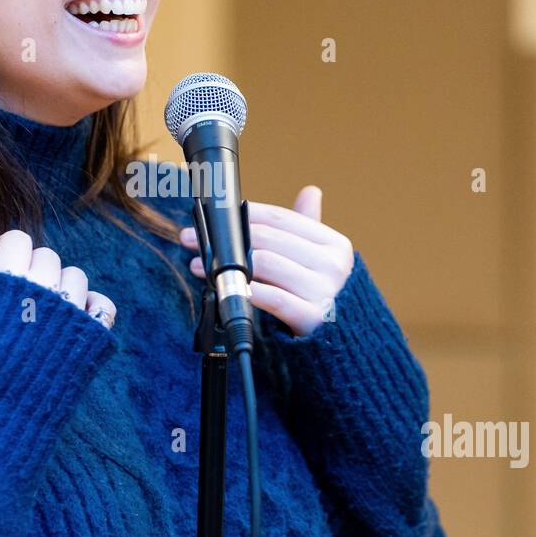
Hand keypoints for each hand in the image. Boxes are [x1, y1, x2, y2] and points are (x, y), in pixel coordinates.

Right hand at [0, 229, 116, 328]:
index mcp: (5, 280)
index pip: (19, 239)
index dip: (9, 255)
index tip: (2, 278)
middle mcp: (40, 291)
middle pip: (48, 257)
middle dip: (35, 272)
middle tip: (19, 304)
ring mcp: (68, 315)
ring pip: (76, 277)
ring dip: (63, 289)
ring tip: (42, 318)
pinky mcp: (90, 340)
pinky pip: (102, 305)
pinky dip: (91, 310)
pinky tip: (72, 324)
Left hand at [179, 185, 352, 337]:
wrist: (343, 345)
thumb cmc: (321, 297)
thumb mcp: (320, 261)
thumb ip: (310, 229)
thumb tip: (311, 191)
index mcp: (335, 244)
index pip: (282, 218)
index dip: (244, 214)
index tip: (215, 217)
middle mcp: (334, 264)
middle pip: (269, 239)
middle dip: (227, 238)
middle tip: (193, 239)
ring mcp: (326, 291)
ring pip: (266, 264)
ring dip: (226, 264)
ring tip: (200, 266)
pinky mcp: (313, 318)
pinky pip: (271, 298)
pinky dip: (245, 290)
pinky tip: (222, 288)